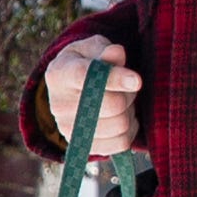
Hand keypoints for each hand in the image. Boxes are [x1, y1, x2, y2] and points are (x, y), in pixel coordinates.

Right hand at [45, 41, 141, 166]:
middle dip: (128, 94)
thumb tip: (118, 53)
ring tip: (123, 101)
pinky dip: (130, 130)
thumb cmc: (86, 64)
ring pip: (120, 124)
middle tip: (127, 87)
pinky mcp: (84, 146)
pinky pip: (120, 143)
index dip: (114, 78)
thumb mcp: (93, 49)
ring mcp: (69, 129)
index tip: (137, 80)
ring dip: (129, 112)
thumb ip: (106, 50)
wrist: (69, 90)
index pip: (85, 76)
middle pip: (111, 105)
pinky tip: (122, 117)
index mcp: (60, 74)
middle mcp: (59, 105)